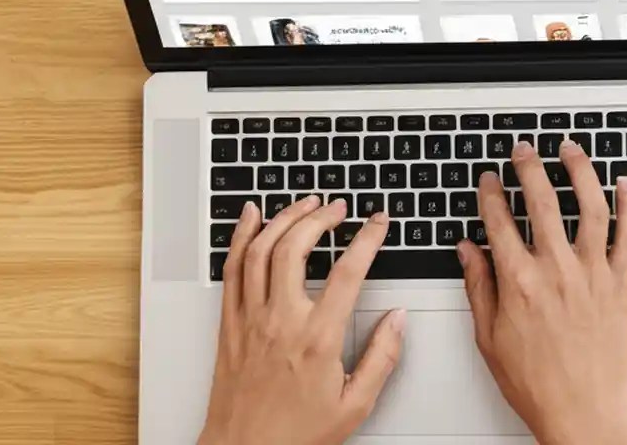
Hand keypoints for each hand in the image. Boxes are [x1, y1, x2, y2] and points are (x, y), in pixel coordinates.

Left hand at [199, 197, 404, 444]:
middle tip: (338, 207)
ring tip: (304, 204)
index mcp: (316, 339)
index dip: (367, 239)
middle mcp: (280, 322)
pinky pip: (232, 269)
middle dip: (320, 217)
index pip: (348, 272)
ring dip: (283, 218)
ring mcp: (250, 319)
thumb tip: (397, 319)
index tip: (377, 223)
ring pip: (260, 250)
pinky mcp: (229, 324)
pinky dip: (241, 236)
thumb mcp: (355, 404)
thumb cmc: (295, 435)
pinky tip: (251, 218)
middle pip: (295, 248)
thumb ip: (382, 357)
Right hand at [459, 140, 626, 444]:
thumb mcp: (489, 338)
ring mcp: (592, 273)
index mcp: (518, 282)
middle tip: (523, 150)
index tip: (488, 180)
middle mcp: (556, 269)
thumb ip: (478, 288)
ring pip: (589, 205)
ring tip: (570, 150)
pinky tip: (624, 184)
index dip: (490, 194)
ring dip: (580, 171)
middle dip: (528, 167)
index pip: (499, 221)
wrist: (584, 411)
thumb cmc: (537, 384)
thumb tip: (467, 251)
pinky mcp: (620, 283)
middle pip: (541, 200)